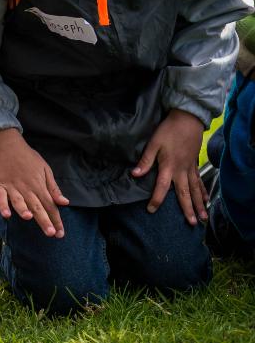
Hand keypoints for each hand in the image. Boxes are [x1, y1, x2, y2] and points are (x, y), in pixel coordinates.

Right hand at [0, 129, 68, 236]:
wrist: (8, 146)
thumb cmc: (28, 158)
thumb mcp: (46, 170)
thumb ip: (53, 188)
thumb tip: (64, 202)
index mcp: (39, 186)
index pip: (50, 206)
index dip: (56, 220)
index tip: (61, 234)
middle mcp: (27, 188)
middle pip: (37, 207)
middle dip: (44, 221)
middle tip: (51, 234)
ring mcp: (12, 187)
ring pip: (19, 201)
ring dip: (24, 209)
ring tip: (29, 218)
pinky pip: (1, 197)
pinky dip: (3, 205)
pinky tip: (6, 214)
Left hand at [131, 109, 206, 223]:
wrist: (188, 119)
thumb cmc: (168, 130)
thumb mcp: (153, 143)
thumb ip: (145, 160)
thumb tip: (134, 174)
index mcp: (169, 166)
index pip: (162, 187)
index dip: (156, 199)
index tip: (151, 210)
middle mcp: (182, 170)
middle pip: (185, 193)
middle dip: (188, 209)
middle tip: (192, 223)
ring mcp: (191, 168)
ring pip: (196, 190)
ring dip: (199, 204)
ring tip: (203, 217)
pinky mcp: (195, 164)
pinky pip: (200, 181)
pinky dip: (203, 191)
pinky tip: (206, 200)